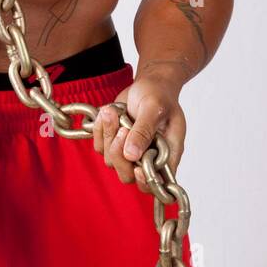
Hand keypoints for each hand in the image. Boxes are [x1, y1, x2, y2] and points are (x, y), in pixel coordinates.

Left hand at [90, 74, 185, 193]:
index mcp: (167, 153)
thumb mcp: (154, 108)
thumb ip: (144, 131)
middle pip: (128, 175)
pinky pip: (99, 146)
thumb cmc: (159, 95)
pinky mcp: (114, 143)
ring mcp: (129, 152)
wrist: (148, 83)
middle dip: (119, 154)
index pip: (157, 182)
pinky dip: (100, 129)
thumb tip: (132, 155)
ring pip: (111, 160)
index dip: (145, 181)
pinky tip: (110, 111)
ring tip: (114, 112)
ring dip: (109, 135)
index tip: (138, 166)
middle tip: (123, 129)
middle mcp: (148, 157)